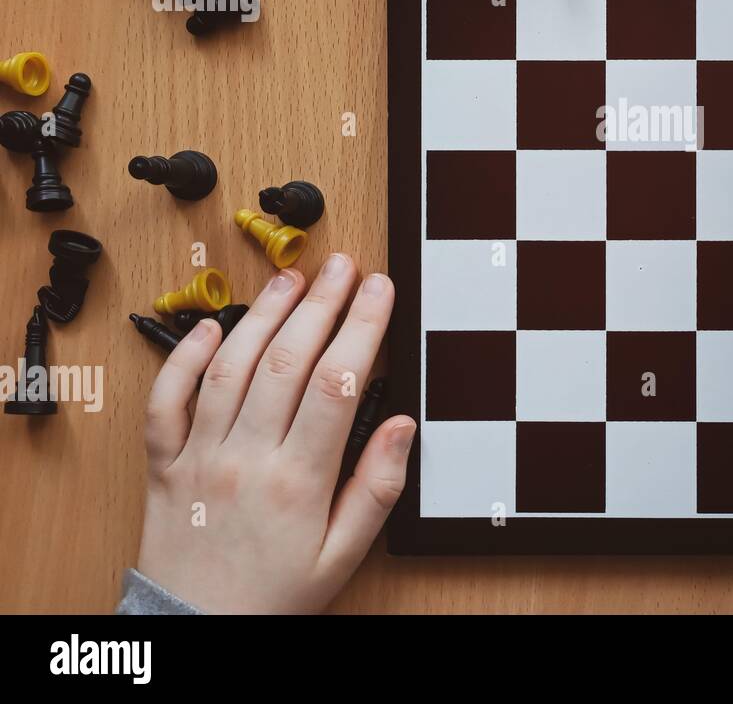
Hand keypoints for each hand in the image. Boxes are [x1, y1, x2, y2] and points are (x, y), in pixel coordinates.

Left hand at [136, 254, 415, 613]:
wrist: (197, 630)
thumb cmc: (274, 594)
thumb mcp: (344, 555)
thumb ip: (377, 487)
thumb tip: (403, 426)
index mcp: (297, 481)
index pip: (338, 383)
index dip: (363, 326)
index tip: (380, 290)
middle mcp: (246, 458)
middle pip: (287, 361)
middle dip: (322, 303)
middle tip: (344, 265)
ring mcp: (200, 455)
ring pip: (231, 368)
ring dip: (264, 315)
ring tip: (292, 279)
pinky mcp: (164, 462)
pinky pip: (166, 401)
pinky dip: (183, 358)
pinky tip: (211, 327)